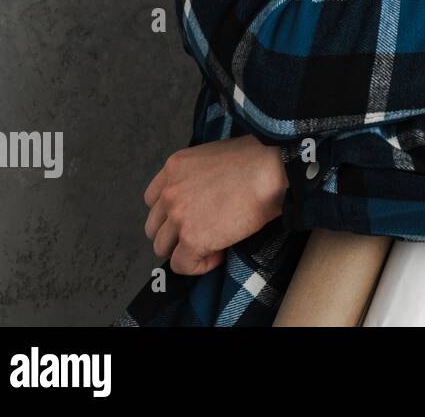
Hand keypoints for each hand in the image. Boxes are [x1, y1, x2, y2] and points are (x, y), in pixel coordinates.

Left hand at [143, 135, 287, 275]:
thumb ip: (198, 177)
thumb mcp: (214, 157)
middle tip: (205, 231)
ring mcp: (177, 216)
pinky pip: (182, 265)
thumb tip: (205, 199)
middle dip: (176, 234)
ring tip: (215, 243)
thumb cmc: (257, 160)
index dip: (172, 213)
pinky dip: (200, 265)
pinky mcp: (192, 238)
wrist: (271, 170)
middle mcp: (169, 191)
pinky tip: (221, 253)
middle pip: (154, 227)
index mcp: (174, 167)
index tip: (195, 216)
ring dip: (186, 250)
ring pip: (163, 248)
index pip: (153, 200)